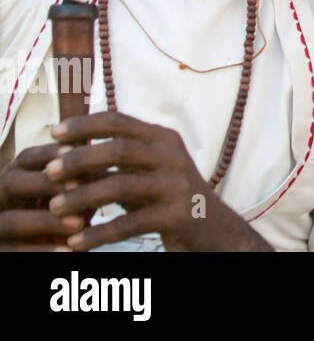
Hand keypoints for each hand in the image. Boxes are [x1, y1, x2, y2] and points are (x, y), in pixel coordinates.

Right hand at [0, 142, 79, 249]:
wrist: (31, 244)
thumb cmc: (57, 212)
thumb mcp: (65, 190)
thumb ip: (81, 177)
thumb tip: (111, 163)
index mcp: (15, 175)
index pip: (29, 157)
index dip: (53, 153)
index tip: (81, 150)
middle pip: (13, 183)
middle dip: (46, 183)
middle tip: (79, 186)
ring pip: (11, 221)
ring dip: (45, 221)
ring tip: (79, 224)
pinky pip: (12, 252)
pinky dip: (41, 252)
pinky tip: (69, 252)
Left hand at [44, 112, 272, 251]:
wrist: (212, 228)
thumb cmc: (168, 196)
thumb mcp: (146, 171)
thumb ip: (115, 161)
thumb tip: (64, 153)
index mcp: (164, 138)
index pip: (120, 121)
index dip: (85, 124)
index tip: (53, 133)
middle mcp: (173, 156)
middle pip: (119, 149)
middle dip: (80, 159)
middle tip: (49, 172)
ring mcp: (177, 185)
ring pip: (122, 186)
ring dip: (82, 197)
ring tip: (54, 209)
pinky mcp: (177, 215)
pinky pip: (130, 224)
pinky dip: (98, 234)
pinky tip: (75, 243)